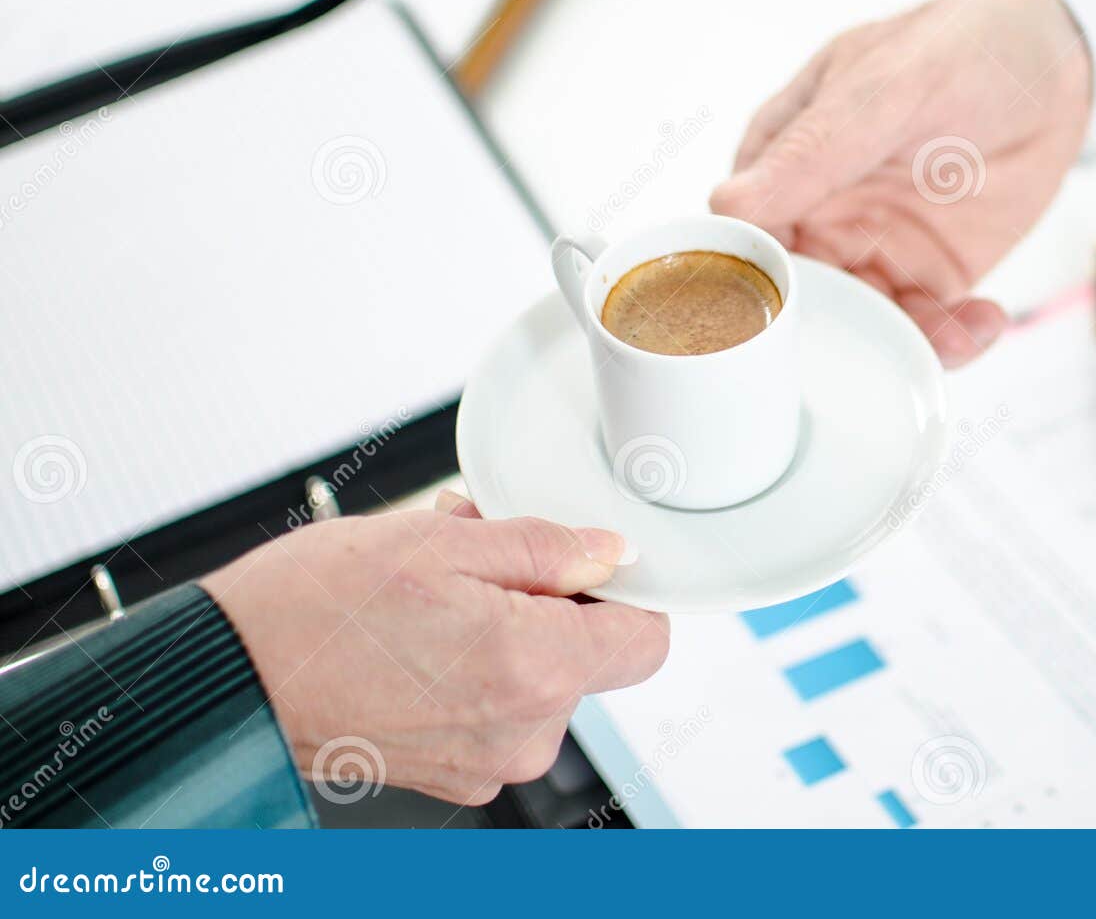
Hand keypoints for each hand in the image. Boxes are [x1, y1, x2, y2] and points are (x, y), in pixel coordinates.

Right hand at [201, 490, 667, 805]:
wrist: (230, 679)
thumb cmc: (316, 608)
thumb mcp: (441, 542)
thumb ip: (547, 548)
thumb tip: (612, 553)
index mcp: (535, 670)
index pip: (646, 639)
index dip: (624, 590)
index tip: (587, 563)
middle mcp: (524, 732)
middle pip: (589, 655)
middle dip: (549, 599)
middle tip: (477, 563)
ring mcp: (490, 761)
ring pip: (541, 677)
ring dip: (507, 627)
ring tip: (434, 597)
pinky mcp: (457, 773)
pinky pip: (500, 707)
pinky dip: (476, 666)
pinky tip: (421, 636)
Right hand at [711, 0, 1091, 364]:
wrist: (1058, 60)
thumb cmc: (960, 46)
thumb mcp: (885, 88)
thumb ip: (813, 149)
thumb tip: (729, 203)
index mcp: (784, 159)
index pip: (743, 239)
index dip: (753, 289)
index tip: (783, 327)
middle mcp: (820, 213)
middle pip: (798, 302)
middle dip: (829, 341)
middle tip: (869, 355)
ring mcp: (874, 247)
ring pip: (861, 327)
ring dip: (898, 346)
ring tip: (949, 339)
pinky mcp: (930, 274)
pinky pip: (925, 326)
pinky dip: (951, 340)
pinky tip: (983, 321)